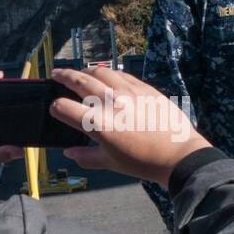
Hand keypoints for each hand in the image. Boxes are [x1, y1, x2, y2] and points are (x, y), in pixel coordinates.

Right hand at [49, 66, 209, 186]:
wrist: (178, 155)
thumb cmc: (143, 162)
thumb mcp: (111, 163)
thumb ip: (86, 157)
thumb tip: (68, 152)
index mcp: (98, 124)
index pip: (64, 108)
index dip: (55, 108)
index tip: (56, 108)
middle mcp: (110, 103)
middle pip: (79, 81)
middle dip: (63, 76)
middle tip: (55, 73)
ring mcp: (128, 91)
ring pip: (100, 71)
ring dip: (86, 71)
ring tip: (81, 73)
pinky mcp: (144, 87)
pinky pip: (121, 74)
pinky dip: (109, 74)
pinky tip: (106, 77)